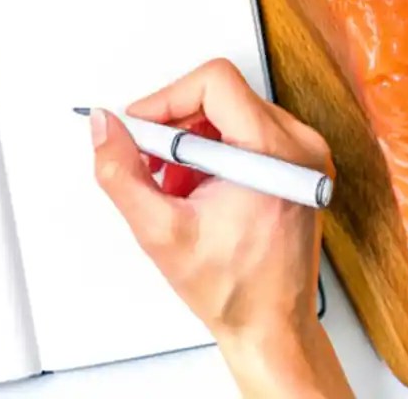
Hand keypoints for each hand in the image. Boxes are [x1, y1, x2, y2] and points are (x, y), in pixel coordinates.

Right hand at [90, 59, 351, 397]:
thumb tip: (104, 126)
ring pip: (230, 112)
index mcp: (275, 154)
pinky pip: (246, 132)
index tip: (141, 131)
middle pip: (220, 94)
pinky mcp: (299, 166)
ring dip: (191, 144)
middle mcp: (299, 146)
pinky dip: (213, 154)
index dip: (165, 100)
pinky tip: (199, 192)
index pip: (213, 82)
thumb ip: (121, 172)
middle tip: (153, 168)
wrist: (271, 325)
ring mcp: (304, 155)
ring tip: (177, 188)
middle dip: (175, 130)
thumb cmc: (233, 289)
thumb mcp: (160, 231)